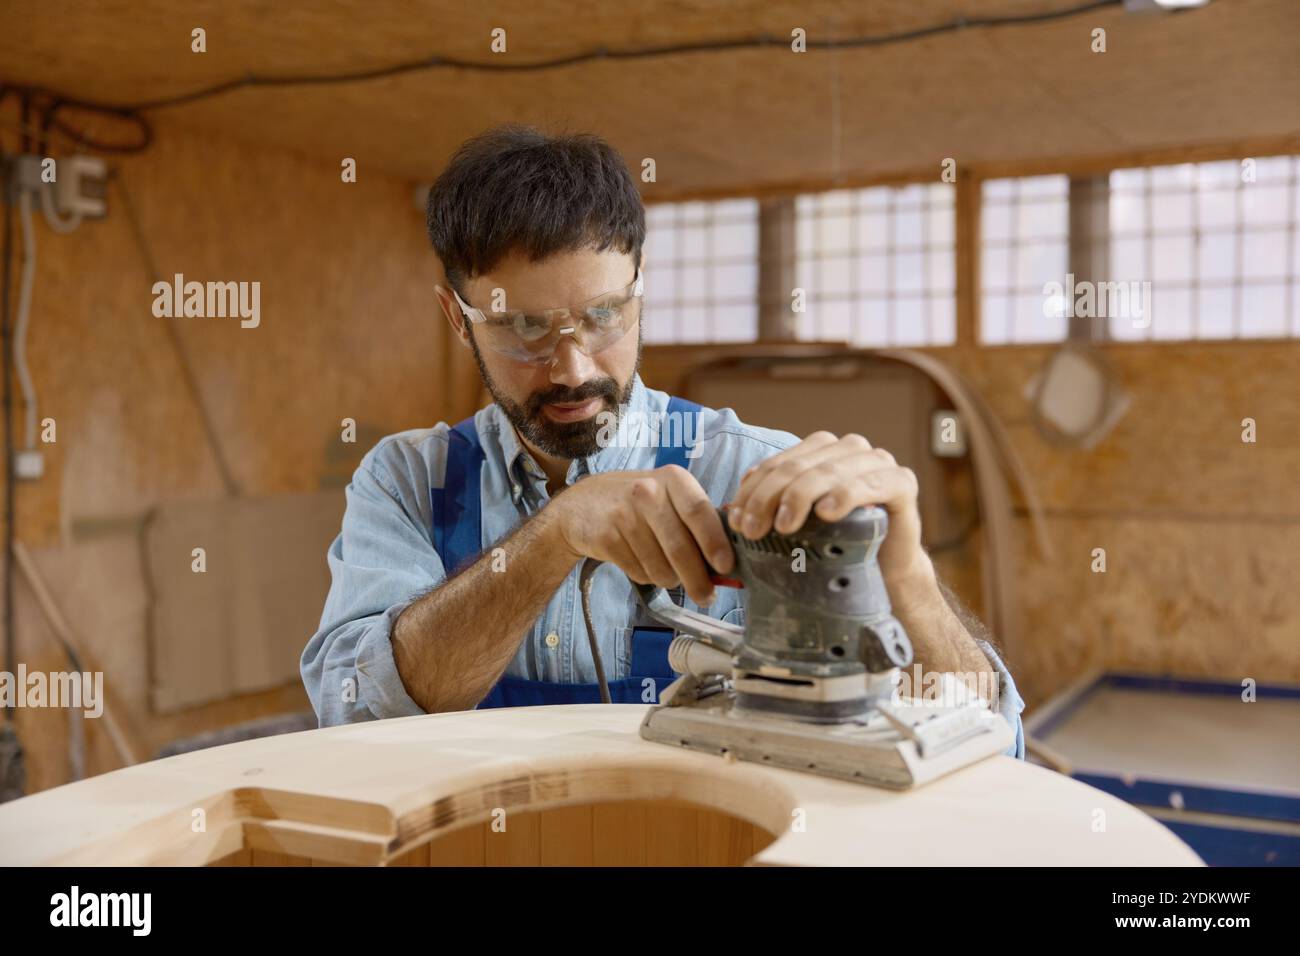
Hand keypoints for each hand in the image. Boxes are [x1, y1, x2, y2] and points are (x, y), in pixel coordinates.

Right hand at [548, 465, 732, 605]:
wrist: (580, 506)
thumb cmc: (635, 504)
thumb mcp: (667, 497)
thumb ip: (697, 521)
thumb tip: (728, 561)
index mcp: (673, 479)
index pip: (700, 512)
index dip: (715, 543)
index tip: (725, 567)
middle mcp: (648, 492)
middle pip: (680, 547)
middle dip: (697, 579)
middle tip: (706, 596)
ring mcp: (624, 514)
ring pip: (660, 566)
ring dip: (670, 580)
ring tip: (668, 574)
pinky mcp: (606, 537)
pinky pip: (639, 572)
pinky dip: (646, 577)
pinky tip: (642, 564)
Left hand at [727, 432, 932, 595]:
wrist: (885, 573)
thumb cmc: (838, 547)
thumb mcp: (800, 526)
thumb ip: (771, 509)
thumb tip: (727, 514)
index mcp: (822, 451)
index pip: (779, 462)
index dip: (753, 490)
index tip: (736, 521)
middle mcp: (849, 450)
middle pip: (799, 466)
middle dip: (769, 498)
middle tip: (752, 531)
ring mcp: (878, 463)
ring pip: (828, 471)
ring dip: (800, 496)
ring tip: (783, 527)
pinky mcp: (902, 483)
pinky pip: (870, 484)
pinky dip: (845, 495)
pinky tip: (827, 512)